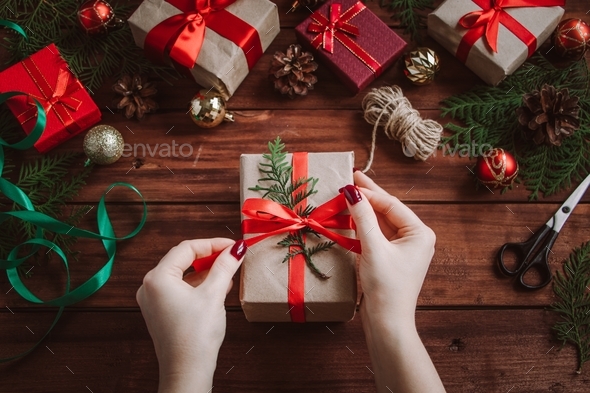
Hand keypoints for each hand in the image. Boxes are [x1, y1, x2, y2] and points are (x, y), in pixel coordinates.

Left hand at [136, 238, 246, 392]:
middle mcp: (150, 287)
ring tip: (228, 271)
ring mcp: (154, 300)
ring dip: (205, 271)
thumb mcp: (213, 295)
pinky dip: (198, 285)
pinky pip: (180, 289)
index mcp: (157, 278)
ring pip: (183, 274)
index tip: (233, 246)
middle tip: (232, 256)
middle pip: (183, 259)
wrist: (187, 371)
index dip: (213, 244)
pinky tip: (218, 287)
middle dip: (209, 256)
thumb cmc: (195, 336)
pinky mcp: (161, 312)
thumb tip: (236, 249)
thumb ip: (224, 267)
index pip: (187, 248)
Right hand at [344, 171, 435, 324]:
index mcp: (420, 233)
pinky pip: (377, 235)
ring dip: (363, 212)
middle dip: (367, 198)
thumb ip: (362, 218)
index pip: (391, 204)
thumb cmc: (386, 287)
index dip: (369, 192)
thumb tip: (352, 191)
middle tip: (350, 178)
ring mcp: (404, 248)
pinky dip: (363, 227)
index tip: (350, 180)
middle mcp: (415, 238)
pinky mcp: (392, 258)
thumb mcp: (373, 248)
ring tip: (346, 196)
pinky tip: (350, 218)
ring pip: (380, 223)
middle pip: (387, 211)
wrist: (387, 323)